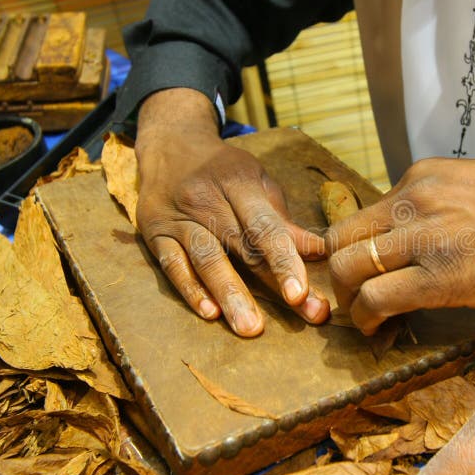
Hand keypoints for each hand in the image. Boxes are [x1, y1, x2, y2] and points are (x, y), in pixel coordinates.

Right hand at [135, 88, 329, 336]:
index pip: (265, 227)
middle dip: (270, 286)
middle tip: (298, 318)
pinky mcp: (154, 233)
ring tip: (249, 328)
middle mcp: (206, 199)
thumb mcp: (257, 183)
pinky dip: (190, 289)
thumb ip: (283, 221)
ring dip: (229, 295)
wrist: (170, 145)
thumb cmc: (224, 171)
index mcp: (238, 183)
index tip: (301, 294)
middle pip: (242, 248)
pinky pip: (173, 265)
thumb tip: (320, 251)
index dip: (284, 261)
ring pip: (206, 259)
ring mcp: (178, 217)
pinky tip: (209, 313)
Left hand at [325, 158, 474, 334]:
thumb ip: (437, 199)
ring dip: (350, 300)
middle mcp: (416, 199)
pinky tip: (379, 329)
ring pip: (351, 269)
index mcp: (423, 176)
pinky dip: (368, 319)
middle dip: (340, 274)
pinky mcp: (444, 277)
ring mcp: (427, 236)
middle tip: (355, 296)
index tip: (365, 270)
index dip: (355, 248)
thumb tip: (414, 225)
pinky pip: (379, 298)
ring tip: (367, 316)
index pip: (362, 214)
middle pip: (342, 239)